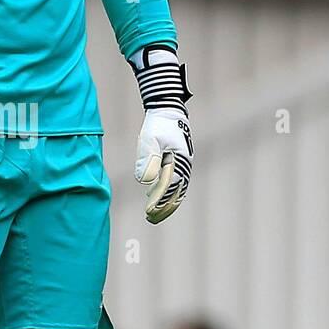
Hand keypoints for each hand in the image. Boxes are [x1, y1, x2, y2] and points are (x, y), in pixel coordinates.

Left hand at [130, 45, 192, 223]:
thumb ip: (147, 159)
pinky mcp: (179, 161)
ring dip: (165, 203)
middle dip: (163, 208)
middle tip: (150, 219)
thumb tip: (144, 181)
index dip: (159, 202)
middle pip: (175, 193)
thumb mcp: (149, 140)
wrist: (168, 109)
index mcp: (179, 162)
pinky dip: (166, 192)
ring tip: (152, 214)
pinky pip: (175, 182)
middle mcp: (184, 165)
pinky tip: (152, 196)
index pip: (168, 188)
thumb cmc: (158, 124)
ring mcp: (183, 164)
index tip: (148, 212)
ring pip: (177, 189)